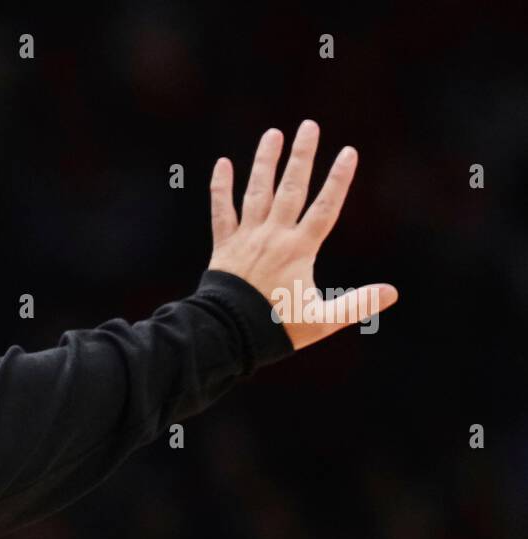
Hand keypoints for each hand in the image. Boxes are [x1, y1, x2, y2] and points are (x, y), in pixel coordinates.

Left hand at [208, 120, 397, 350]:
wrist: (228, 335)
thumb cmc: (276, 329)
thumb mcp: (322, 321)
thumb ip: (357, 304)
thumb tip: (393, 292)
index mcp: (299, 250)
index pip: (324, 208)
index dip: (338, 180)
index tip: (348, 152)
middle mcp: (273, 237)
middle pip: (291, 189)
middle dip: (302, 156)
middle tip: (309, 126)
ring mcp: (247, 239)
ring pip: (257, 193)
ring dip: (265, 162)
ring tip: (273, 134)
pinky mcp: (224, 247)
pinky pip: (222, 212)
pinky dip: (221, 189)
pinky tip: (222, 164)